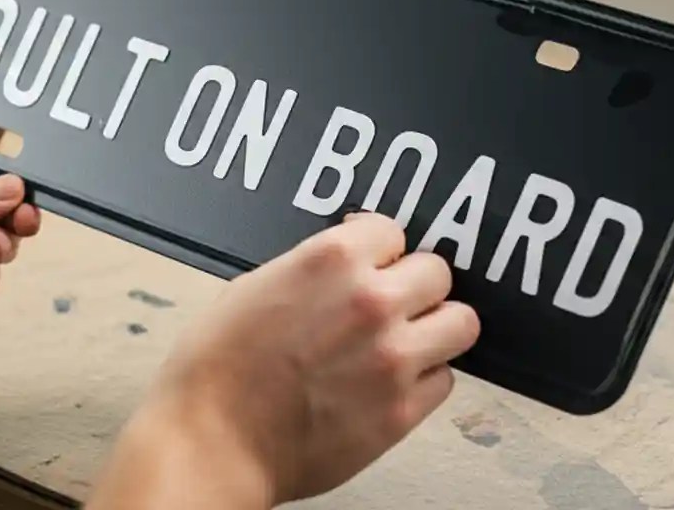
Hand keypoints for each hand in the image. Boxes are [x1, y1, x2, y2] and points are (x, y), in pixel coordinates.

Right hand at [89, 213, 479, 507]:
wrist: (212, 442)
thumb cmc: (216, 371)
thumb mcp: (253, 288)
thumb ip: (311, 271)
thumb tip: (344, 268)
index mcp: (331, 260)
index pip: (393, 231)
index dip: (379, 251)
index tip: (372, 264)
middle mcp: (372, 301)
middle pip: (437, 272)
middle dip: (414, 285)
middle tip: (393, 303)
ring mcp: (394, 357)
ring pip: (460, 323)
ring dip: (435, 328)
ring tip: (408, 340)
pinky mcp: (403, 410)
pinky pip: (445, 380)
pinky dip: (425, 379)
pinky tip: (391, 383)